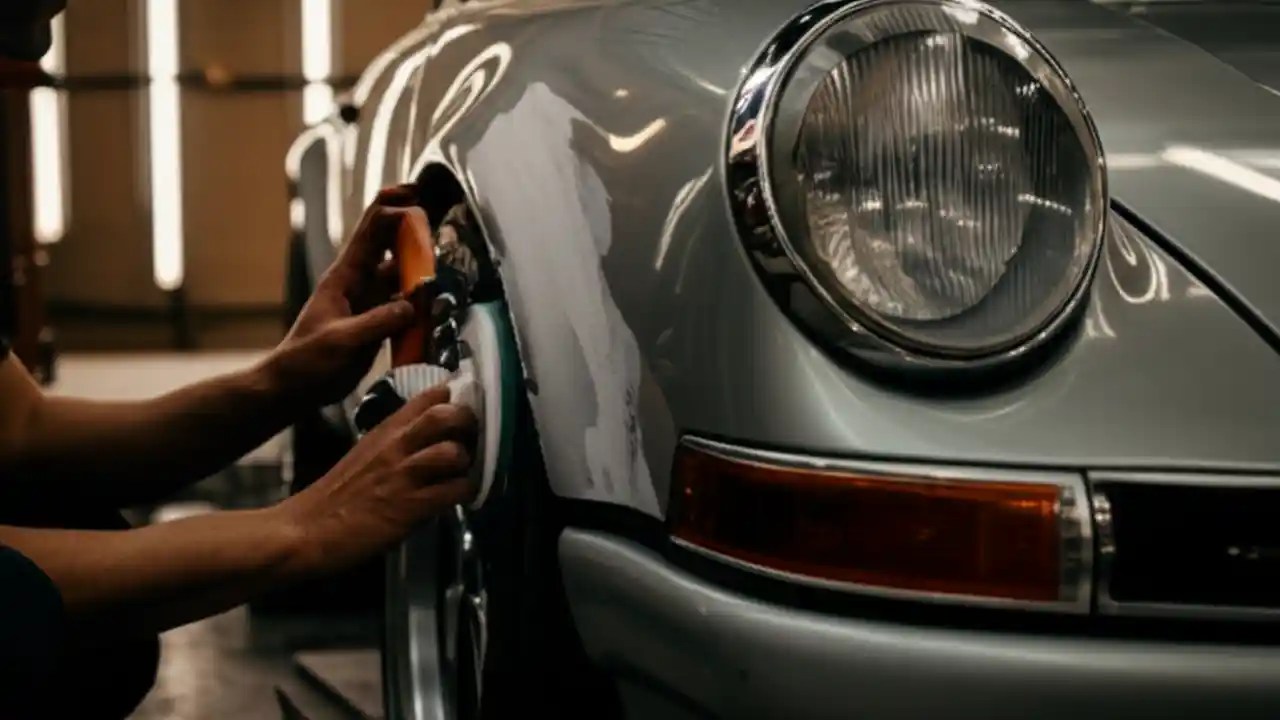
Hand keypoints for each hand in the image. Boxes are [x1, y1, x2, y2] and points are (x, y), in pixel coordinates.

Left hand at [265, 184, 420, 407]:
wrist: (294, 388)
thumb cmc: (307, 361)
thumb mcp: (341, 342)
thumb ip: (377, 323)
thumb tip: (412, 307)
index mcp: (344, 277)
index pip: (371, 231)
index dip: (392, 207)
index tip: (417, 198)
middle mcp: (359, 282)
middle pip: (389, 244)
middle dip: (412, 228)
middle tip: (438, 221)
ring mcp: (369, 302)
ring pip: (400, 275)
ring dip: (421, 268)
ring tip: (444, 265)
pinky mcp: (377, 322)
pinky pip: (404, 304)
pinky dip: (420, 301)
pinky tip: (436, 303)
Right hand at [280, 384, 477, 574]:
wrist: (306, 530)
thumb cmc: (336, 495)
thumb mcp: (367, 452)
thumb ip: (399, 441)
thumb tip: (434, 440)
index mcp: (387, 429)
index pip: (431, 395)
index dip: (456, 399)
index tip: (464, 411)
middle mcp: (397, 445)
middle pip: (448, 414)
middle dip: (468, 427)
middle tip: (470, 442)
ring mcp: (404, 475)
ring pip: (455, 452)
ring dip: (466, 465)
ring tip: (460, 475)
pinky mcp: (410, 506)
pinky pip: (455, 491)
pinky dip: (465, 494)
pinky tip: (457, 499)